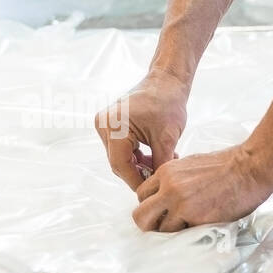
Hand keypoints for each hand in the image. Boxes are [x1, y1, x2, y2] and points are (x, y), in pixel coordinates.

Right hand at [95, 71, 189, 190]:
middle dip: (138, 173)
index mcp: (114, 126)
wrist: (166, 80)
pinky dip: (135, 156)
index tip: (150, 191)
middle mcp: (103, 125)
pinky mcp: (110, 124)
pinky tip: (152, 157)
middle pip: (118, 163)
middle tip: (158, 179)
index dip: (136, 181)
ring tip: (160, 164)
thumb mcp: (167, 139)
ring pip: (120, 157)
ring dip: (138, 165)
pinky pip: (120, 148)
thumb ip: (159, 165)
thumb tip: (156, 188)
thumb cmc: (168, 102)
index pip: (121, 165)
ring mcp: (104, 124)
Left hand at [132, 141, 272, 231]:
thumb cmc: (226, 165)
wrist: (250, 167)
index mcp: (166, 172)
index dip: (150, 206)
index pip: (141, 195)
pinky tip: (200, 228)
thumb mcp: (190, 165)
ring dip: (170, 232)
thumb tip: (165, 196)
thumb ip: (173, 180)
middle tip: (163, 227)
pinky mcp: (196, 218)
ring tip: (187, 228)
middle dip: (149, 225)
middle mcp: (168, 188)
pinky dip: (188, 235)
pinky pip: (182, 235)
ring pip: (159, 230)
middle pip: (140, 216)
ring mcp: (181, 204)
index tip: (161, 211)